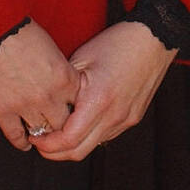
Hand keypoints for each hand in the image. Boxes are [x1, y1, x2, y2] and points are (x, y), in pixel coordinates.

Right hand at [0, 19, 80, 151]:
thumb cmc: (22, 31)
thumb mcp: (52, 49)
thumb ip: (60, 70)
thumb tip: (62, 84)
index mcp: (64, 78)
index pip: (78, 104)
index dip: (73, 107)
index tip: (70, 110)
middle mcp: (48, 96)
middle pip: (63, 123)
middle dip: (61, 124)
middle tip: (58, 125)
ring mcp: (25, 106)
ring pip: (42, 133)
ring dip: (43, 134)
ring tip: (43, 136)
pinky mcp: (2, 111)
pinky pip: (15, 136)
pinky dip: (21, 142)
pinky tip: (25, 142)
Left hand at [31, 21, 177, 162]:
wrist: (154, 38)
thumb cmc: (118, 42)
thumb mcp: (82, 59)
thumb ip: (65, 87)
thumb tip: (48, 105)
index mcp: (98, 100)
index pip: (68, 140)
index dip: (47, 144)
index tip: (35, 136)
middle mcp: (114, 116)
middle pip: (78, 152)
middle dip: (55, 152)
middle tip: (41, 140)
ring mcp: (126, 119)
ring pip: (93, 146)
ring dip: (73, 144)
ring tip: (59, 129)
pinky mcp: (133, 118)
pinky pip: (106, 135)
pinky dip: (90, 134)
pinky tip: (82, 120)